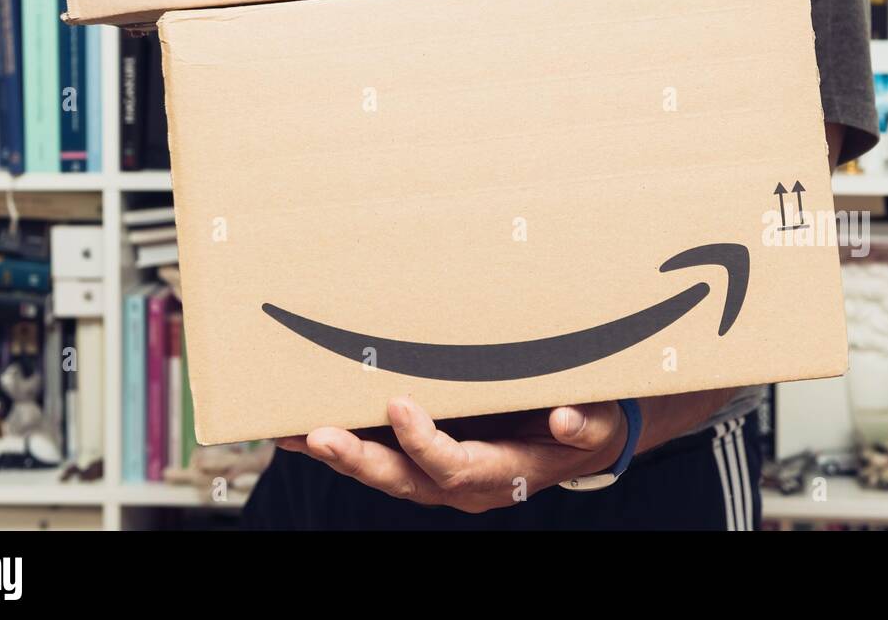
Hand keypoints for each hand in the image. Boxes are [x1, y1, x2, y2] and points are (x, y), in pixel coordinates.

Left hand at [276, 395, 627, 513]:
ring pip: (384, 472)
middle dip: (359, 460)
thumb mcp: (597, 421)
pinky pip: (382, 457)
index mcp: (503, 474)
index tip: (399, 403)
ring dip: (339, 454)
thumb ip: (583, 424)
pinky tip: (304, 430)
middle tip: (318, 436)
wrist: (579, 440)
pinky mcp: (428, 458)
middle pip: (404, 479)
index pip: (455, 467)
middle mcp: (463, 483)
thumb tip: (566, 419)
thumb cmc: (587, 423)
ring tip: (290, 433)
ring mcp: (441, 475)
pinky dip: (345, 444)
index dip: (425, 441)